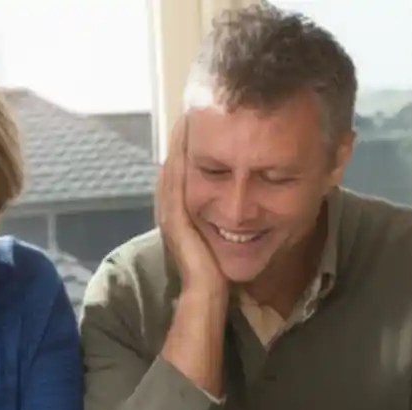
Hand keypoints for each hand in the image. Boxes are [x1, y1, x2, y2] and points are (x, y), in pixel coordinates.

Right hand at [158, 117, 225, 298]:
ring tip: (188, 115)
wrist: (208, 296)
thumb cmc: (219, 275)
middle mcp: (170, 212)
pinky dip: (180, 155)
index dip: (187, 150)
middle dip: (181, 139)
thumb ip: (224, 224)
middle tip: (190, 110)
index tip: (199, 125)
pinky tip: (187, 135)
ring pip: (171, 168)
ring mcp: (169, 214)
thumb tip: (241, 211)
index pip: (180, 175)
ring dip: (178, 142)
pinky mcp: (174, 217)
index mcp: (180, 217)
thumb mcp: (221, 241)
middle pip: (173, 166)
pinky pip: (175, 178)